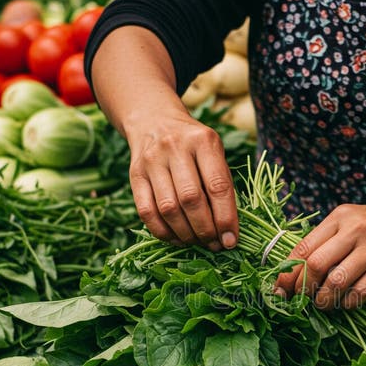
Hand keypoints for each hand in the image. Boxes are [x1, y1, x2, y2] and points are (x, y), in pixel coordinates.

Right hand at [126, 107, 238, 248]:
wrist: (154, 121)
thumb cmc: (193, 145)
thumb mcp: (213, 153)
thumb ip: (221, 185)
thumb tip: (228, 231)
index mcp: (203, 141)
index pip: (217, 186)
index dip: (225, 218)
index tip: (230, 241)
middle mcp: (175, 148)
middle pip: (191, 200)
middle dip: (205, 229)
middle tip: (213, 244)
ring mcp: (152, 161)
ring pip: (168, 209)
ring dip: (185, 234)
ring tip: (197, 242)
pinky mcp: (134, 174)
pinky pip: (147, 212)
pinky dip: (163, 232)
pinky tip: (176, 238)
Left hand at [274, 197, 365, 309]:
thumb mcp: (356, 221)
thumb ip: (331, 240)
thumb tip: (299, 270)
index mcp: (340, 217)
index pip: (303, 248)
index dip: (287, 273)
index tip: (279, 290)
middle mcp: (355, 229)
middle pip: (315, 266)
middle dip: (302, 290)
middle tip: (300, 301)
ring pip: (336, 281)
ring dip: (324, 300)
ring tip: (324, 305)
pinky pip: (361, 291)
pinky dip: (349, 303)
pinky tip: (347, 303)